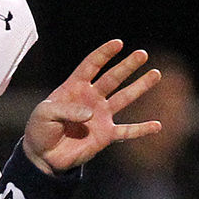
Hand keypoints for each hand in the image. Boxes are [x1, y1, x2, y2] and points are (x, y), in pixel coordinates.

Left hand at [22, 41, 161, 174]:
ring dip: (140, 86)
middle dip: (127, 66)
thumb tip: (91, 113)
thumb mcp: (45, 114)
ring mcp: (101, 116)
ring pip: (124, 98)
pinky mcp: (106, 135)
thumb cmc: (41, 129)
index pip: (91, 66)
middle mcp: (92, 98)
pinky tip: (157, 126)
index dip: (103, 54)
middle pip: (112, 78)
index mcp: (74, 87)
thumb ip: (67, 110)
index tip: (118, 43)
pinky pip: (127, 131)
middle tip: (142, 54)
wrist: (43, 155)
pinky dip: (142, 130)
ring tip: (155, 74)